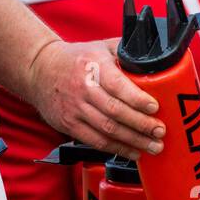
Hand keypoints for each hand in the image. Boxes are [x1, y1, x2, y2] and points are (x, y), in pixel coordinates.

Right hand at [27, 37, 164, 159]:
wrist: (39, 69)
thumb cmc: (76, 58)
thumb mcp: (100, 47)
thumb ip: (125, 51)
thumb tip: (156, 57)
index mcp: (93, 66)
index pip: (118, 86)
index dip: (137, 99)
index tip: (155, 107)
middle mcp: (83, 89)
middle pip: (115, 112)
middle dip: (141, 125)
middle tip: (160, 131)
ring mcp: (75, 109)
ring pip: (107, 130)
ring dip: (133, 141)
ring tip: (153, 146)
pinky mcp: (69, 125)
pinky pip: (96, 141)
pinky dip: (117, 148)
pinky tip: (133, 152)